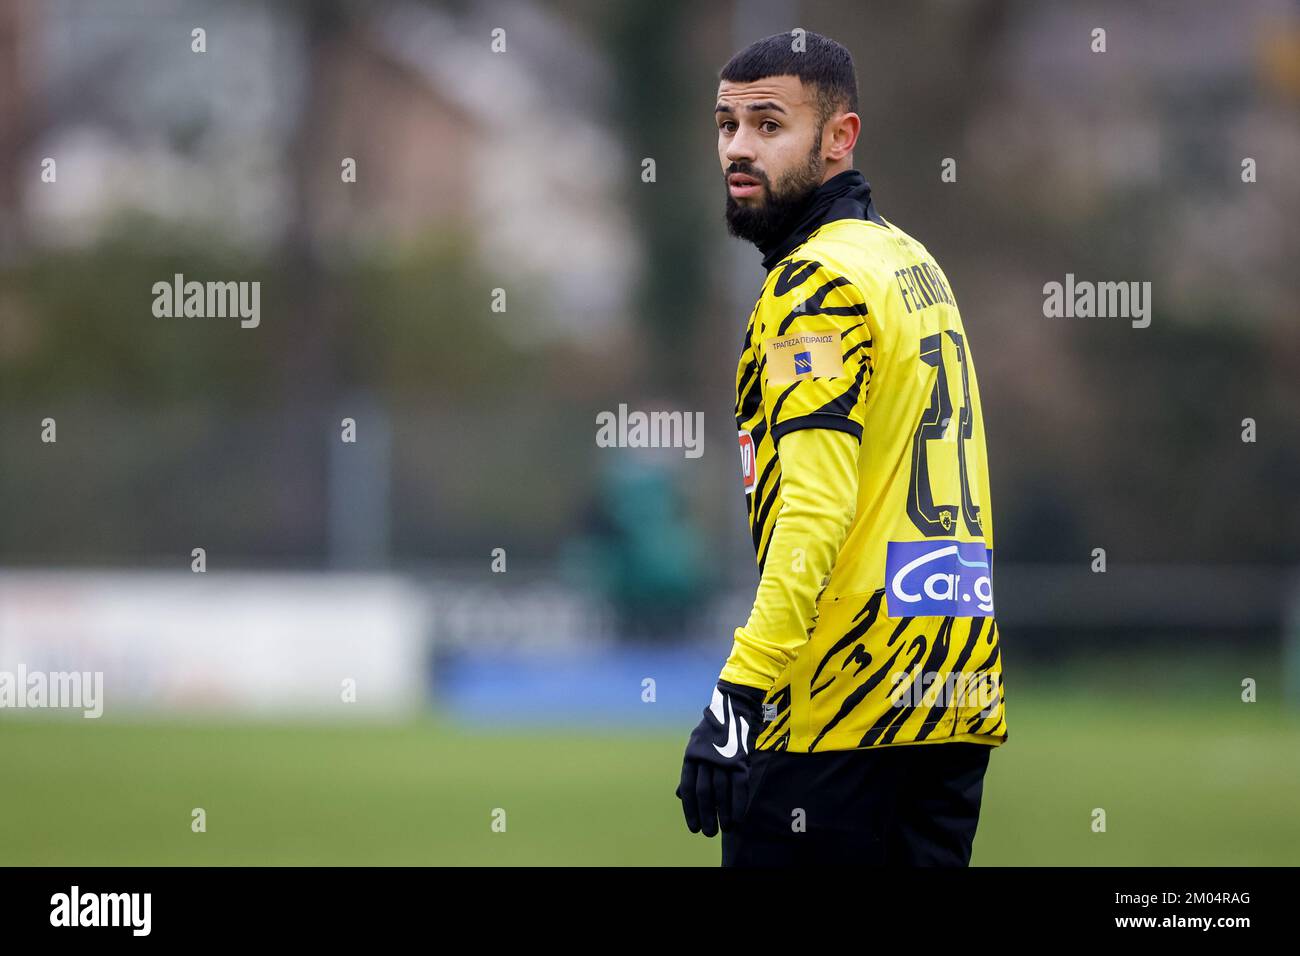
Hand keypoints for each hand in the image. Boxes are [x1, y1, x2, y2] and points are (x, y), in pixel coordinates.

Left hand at [675, 681, 763, 836]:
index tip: (694, 828)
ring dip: (724, 814)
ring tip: (725, 828)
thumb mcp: (697, 747)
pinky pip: (739, 786)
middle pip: (705, 794)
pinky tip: (739, 817)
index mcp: (691, 755)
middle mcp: (705, 758)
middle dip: (707, 816)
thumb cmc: (714, 730)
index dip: (690, 811)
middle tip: (709, 833)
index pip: (689, 789)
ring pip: (722, 792)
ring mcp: (723, 758)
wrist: (734, 706)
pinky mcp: (741, 758)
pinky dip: (739, 804)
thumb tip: (682, 796)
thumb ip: (691, 772)